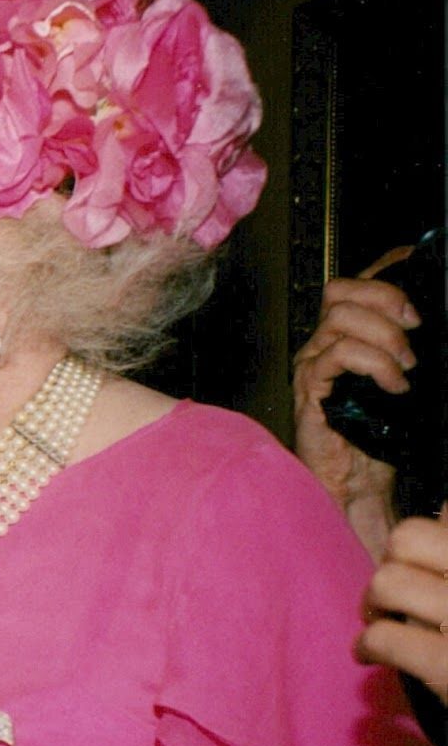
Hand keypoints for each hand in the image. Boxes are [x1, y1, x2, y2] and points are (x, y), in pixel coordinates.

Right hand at [291, 247, 417, 558]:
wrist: (355, 481)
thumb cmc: (377, 436)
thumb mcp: (403, 381)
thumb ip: (409, 352)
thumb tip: (436, 328)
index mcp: (346, 337)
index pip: (357, 283)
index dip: (386, 268)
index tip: (417, 265)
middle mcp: (324, 344)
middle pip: (341, 290)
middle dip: (385, 297)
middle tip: (414, 325)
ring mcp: (314, 365)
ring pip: (340, 318)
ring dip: (385, 336)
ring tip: (406, 366)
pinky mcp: (311, 389)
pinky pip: (338, 355)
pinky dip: (373, 363)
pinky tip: (393, 384)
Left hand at [360, 514, 447, 702]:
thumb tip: (442, 519)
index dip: (435, 536)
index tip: (431, 563)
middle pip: (407, 538)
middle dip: (392, 563)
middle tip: (397, 591)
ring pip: (386, 582)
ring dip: (373, 604)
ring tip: (380, 620)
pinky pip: (385, 637)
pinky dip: (368, 647)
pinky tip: (369, 656)